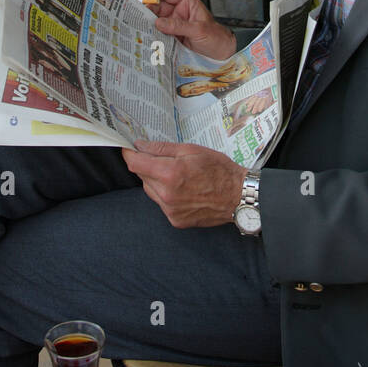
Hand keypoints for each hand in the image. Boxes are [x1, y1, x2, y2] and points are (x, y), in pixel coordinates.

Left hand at [122, 142, 245, 227]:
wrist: (238, 195)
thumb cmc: (219, 169)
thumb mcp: (191, 150)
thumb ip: (162, 148)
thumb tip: (140, 145)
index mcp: (170, 174)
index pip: (136, 164)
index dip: (130, 154)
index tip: (129, 148)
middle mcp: (167, 195)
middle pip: (143, 177)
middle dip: (147, 166)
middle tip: (163, 159)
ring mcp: (170, 210)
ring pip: (151, 191)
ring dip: (156, 181)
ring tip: (177, 175)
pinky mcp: (176, 221)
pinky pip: (162, 204)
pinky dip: (166, 195)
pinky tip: (183, 189)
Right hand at [141, 0, 236, 61]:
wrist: (221, 54)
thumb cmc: (216, 37)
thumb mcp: (199, 29)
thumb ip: (179, 25)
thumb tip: (160, 22)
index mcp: (187, 3)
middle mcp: (179, 13)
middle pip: (159, 7)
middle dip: (149, 9)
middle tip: (139, 13)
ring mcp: (175, 26)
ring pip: (158, 22)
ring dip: (150, 23)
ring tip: (141, 25)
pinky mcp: (172, 38)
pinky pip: (160, 34)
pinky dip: (153, 35)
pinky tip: (148, 36)